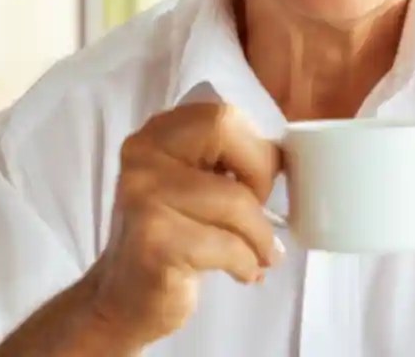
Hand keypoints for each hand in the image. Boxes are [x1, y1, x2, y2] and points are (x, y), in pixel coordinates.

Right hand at [88, 102, 282, 349]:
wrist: (126, 299)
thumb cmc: (175, 239)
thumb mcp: (194, 185)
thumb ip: (226, 160)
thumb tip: (287, 158)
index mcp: (156, 135)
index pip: (222, 115)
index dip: (253, 147)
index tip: (256, 183)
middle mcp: (142, 154)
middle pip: (225, 132)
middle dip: (258, 175)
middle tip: (259, 212)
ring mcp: (143, 196)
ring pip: (234, 199)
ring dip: (260, 236)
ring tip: (260, 255)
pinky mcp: (154, 241)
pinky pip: (227, 245)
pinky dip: (247, 263)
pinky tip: (243, 273)